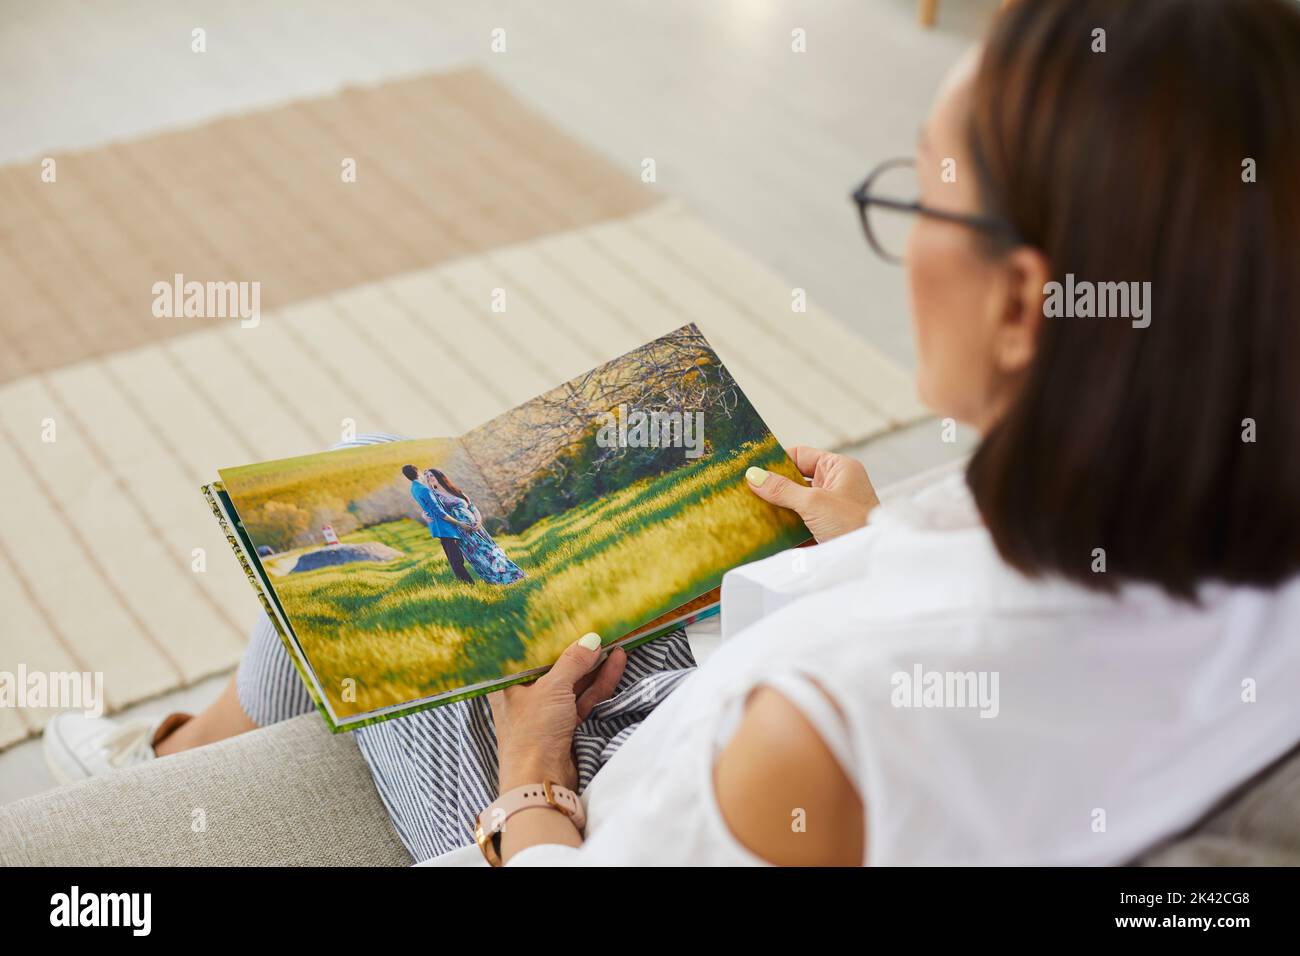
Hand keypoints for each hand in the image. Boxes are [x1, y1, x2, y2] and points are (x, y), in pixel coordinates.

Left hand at [489, 634, 626, 791]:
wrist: (540, 781)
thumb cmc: (533, 732)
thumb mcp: (552, 689)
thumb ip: (572, 662)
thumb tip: (592, 639)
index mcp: (509, 684)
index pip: (529, 653)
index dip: (548, 637)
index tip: (568, 619)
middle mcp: (525, 695)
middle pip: (554, 667)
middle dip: (578, 652)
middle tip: (600, 631)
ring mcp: (546, 711)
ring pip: (573, 683)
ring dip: (594, 666)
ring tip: (616, 644)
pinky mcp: (564, 725)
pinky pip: (583, 698)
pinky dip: (599, 683)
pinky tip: (615, 664)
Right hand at [744, 446, 879, 542]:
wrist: (870, 561)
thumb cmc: (853, 524)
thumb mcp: (814, 503)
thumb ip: (782, 489)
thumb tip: (754, 476)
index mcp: (839, 468)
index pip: (801, 455)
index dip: (777, 460)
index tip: (751, 469)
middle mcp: (836, 485)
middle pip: (795, 480)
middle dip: (773, 487)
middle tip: (745, 491)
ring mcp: (831, 509)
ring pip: (795, 503)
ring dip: (777, 509)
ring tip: (750, 510)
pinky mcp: (825, 530)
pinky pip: (799, 523)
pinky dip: (784, 527)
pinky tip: (764, 530)